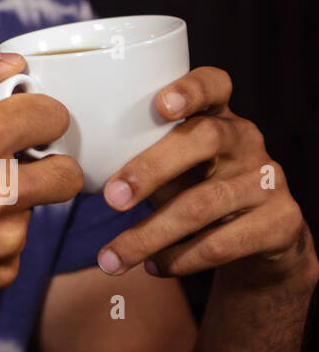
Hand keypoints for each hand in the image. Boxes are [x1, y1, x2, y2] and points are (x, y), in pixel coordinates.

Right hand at [0, 41, 83, 310]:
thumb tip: (13, 63)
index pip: (53, 115)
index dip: (32, 111)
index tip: (11, 118)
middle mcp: (0, 192)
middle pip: (67, 171)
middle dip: (43, 160)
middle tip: (0, 160)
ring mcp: (3, 239)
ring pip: (36, 208)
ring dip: (10, 198)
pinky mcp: (0, 272)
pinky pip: (15, 245)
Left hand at [95, 65, 316, 287]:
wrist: (262, 239)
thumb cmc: (196, 187)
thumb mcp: (172, 165)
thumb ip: (139, 156)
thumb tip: (71, 169)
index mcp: (217, 114)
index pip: (214, 84)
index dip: (190, 89)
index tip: (160, 104)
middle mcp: (247, 138)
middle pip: (203, 139)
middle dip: (149, 169)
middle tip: (110, 199)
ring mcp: (267, 179)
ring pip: (204, 204)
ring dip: (150, 235)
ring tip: (112, 258)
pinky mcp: (281, 222)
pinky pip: (224, 242)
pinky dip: (180, 259)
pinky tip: (153, 267)